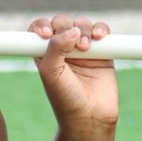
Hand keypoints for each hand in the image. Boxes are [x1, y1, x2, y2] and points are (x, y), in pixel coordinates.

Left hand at [29, 15, 117, 135]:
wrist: (90, 117)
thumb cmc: (65, 99)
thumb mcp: (51, 73)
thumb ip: (55, 47)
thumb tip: (72, 29)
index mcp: (45, 55)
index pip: (39, 30)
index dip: (41, 26)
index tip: (46, 34)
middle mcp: (62, 51)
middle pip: (62, 23)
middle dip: (66, 27)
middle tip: (72, 45)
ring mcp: (83, 50)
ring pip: (82, 25)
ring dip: (84, 30)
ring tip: (85, 48)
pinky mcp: (102, 52)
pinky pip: (101, 31)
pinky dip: (101, 29)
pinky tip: (100, 38)